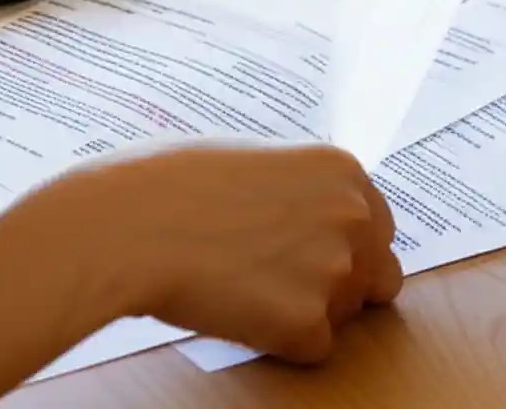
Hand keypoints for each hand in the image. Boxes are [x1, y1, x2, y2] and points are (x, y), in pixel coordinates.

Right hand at [28, 143, 403, 363]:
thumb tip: (297, 209)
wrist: (127, 226)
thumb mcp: (247, 157)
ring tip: (243, 290)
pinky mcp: (306, 323)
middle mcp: (352, 217)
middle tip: (282, 283)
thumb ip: (292, 186)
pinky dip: (279, 342)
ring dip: (305, 312)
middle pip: (376, 274)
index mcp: (340, 170)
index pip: (378, 224)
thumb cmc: (165, 183)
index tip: (315, 254)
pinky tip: (235, 312)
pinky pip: (312, 349)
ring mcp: (334, 271)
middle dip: (341, 284)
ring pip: (344, 315)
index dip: (346, 245)